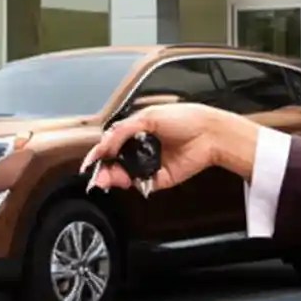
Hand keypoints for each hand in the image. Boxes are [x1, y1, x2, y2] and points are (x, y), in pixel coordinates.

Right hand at [79, 102, 257, 193]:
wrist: (210, 134)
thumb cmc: (185, 119)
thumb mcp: (149, 117)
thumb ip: (124, 130)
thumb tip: (105, 143)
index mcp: (137, 130)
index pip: (111, 143)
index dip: (99, 152)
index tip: (90, 161)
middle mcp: (142, 148)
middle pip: (115, 162)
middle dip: (104, 168)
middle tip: (97, 174)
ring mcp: (150, 163)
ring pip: (125, 174)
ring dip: (115, 177)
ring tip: (109, 178)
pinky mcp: (160, 178)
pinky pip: (141, 183)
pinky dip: (133, 183)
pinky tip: (127, 180)